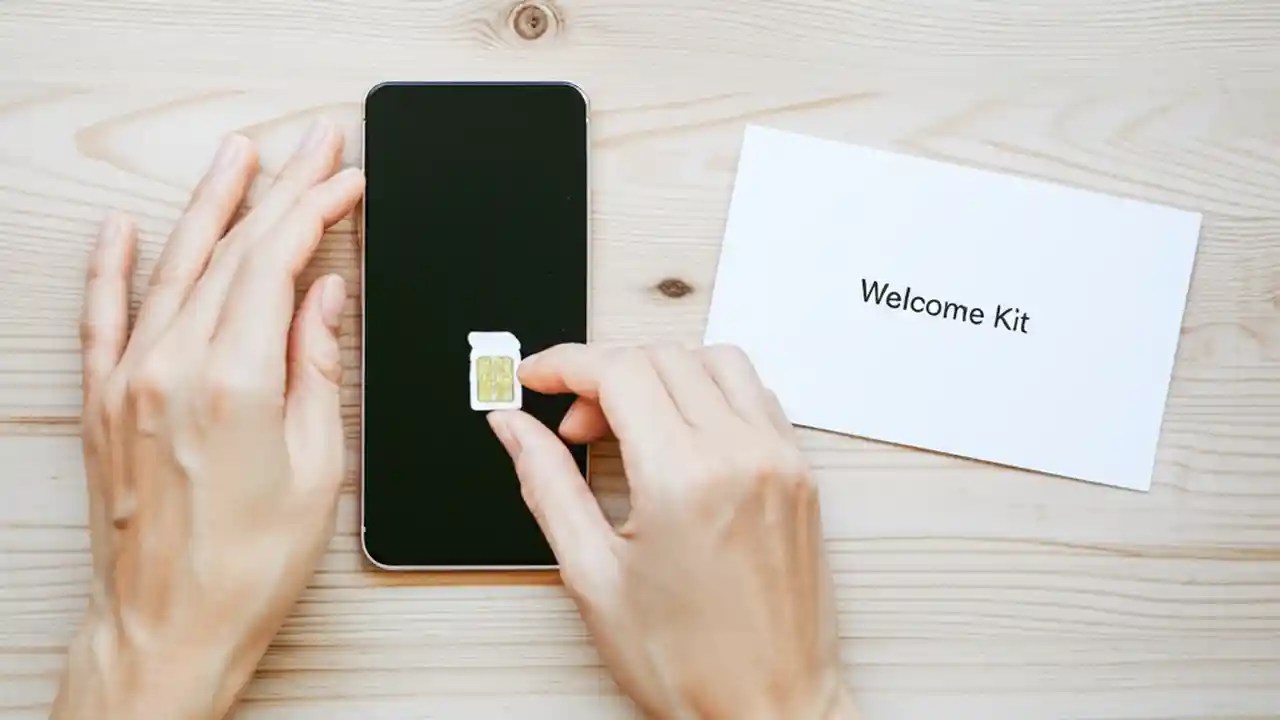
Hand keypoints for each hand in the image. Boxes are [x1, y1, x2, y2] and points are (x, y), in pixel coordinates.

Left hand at [52, 119, 363, 719]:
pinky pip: (103, 313)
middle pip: (232, 250)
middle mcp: (173, 366)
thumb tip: (323, 295)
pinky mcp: (106, 399)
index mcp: (235, 381)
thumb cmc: (248, 563)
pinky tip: (121, 226)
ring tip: (238, 157)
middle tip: (310, 145)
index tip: (345, 180)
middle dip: (278, 187)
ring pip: (175, 266)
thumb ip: (315, 364)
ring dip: (211, 205)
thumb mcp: (315, 464)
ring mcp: (131, 378)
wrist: (169, 623)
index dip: (316, 209)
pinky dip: (112, 264)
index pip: (278, 262)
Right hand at [487, 344, 856, 719]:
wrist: (772, 709)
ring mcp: (780, 460)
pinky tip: (681, 436)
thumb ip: (548, 485)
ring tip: (628, 425)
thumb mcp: (594, 576)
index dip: (563, 364)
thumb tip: (513, 429)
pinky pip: (755, 396)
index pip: (618, 371)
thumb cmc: (689, 664)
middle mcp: (741, 455)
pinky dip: (709, 393)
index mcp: (684, 478)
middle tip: (571, 425)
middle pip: (661, 357)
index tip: (534, 377)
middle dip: (603, 374)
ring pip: (714, 361)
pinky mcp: (801, 475)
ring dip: (661, 372)